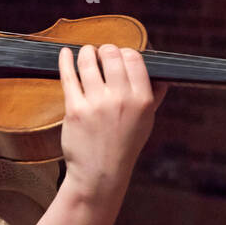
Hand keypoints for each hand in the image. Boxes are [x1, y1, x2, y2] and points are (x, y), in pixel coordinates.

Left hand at [57, 44, 166, 196]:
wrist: (100, 174)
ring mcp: (96, 104)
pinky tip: (65, 54)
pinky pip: (68, 76)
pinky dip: (65, 60)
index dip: (125, 52)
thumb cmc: (124, 147)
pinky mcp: (74, 110)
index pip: (134, 58)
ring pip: (88, 61)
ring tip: (85, 53)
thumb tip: (160, 75)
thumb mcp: (146, 122)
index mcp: (142, 100)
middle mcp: (121, 99)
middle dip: (105, 50)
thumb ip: (154, 97)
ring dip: (86, 52)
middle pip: (111, 55)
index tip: (119, 55)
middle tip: (101, 53)